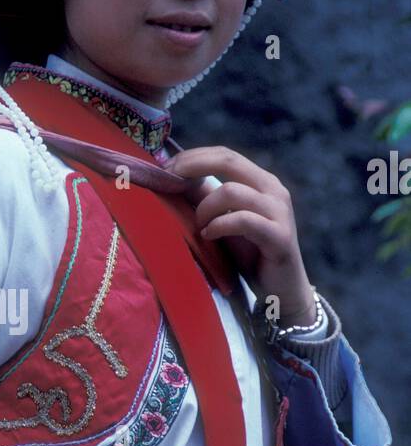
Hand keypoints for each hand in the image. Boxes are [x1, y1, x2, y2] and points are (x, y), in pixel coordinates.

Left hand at [163, 146, 316, 324]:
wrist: (281, 291)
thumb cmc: (250, 254)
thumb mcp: (222, 221)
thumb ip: (204, 198)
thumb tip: (174, 178)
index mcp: (260, 181)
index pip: (225, 154)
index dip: (193, 157)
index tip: (164, 168)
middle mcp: (273, 190)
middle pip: (228, 160)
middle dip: (192, 167)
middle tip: (168, 181)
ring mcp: (279, 211)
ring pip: (232, 191)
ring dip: (205, 207)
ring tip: (199, 226)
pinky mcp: (279, 236)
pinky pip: (242, 220)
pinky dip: (219, 226)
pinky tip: (209, 236)